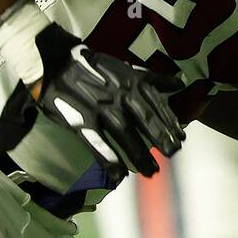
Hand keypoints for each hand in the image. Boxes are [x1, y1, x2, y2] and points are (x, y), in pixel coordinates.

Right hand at [0, 23, 186, 181]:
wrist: (56, 62)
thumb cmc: (93, 66)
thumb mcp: (125, 67)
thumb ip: (151, 78)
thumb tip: (179, 82)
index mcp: (131, 81)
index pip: (156, 104)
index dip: (169, 122)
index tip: (181, 138)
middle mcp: (119, 95)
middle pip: (144, 120)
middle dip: (160, 138)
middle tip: (173, 154)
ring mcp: (101, 108)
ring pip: (125, 134)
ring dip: (139, 154)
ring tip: (151, 171)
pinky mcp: (81, 120)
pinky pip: (98, 143)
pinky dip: (108, 159)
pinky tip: (118, 174)